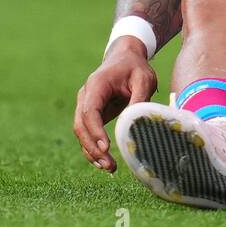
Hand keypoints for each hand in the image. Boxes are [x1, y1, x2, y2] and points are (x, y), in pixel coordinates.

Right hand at [73, 37, 157, 173]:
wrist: (125, 58)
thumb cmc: (135, 68)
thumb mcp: (144, 79)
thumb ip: (140, 98)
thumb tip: (134, 123)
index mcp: (97, 85)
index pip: (90, 111)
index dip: (95, 131)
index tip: (106, 148)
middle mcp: (86, 96)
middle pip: (81, 125)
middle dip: (93, 148)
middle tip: (109, 165)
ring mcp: (85, 105)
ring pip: (81, 132)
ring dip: (92, 152)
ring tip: (109, 168)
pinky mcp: (90, 114)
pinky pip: (87, 133)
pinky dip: (93, 149)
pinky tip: (104, 162)